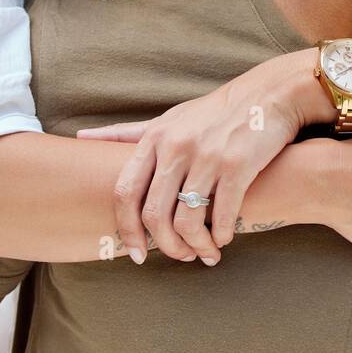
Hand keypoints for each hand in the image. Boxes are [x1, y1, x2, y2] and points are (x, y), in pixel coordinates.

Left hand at [75, 48, 321, 265]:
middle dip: (164, 246)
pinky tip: (225, 238)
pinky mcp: (237, 165)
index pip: (124, 191)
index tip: (135, 252)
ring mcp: (206, 156)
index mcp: (155, 137)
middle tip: (179, 257)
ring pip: (187, 221)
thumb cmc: (215, 112)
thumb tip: (82, 137)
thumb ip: (128, 134)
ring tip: (206, 253)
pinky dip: (221, 236)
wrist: (268, 95)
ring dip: (195, 247)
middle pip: (153, 214)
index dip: (126, 229)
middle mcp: (176, 146)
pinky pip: (221, 215)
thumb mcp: (169, 117)